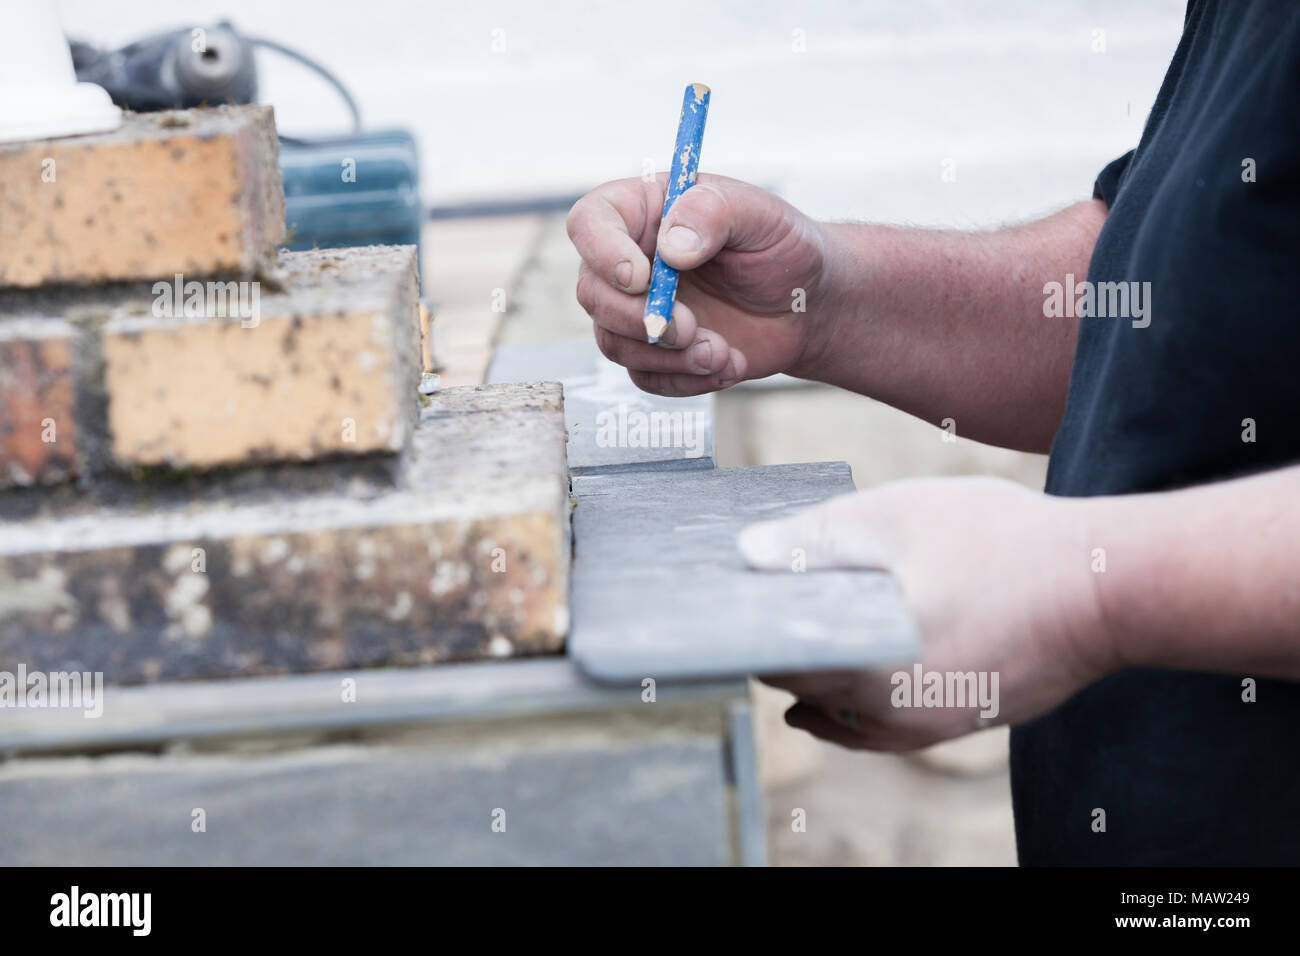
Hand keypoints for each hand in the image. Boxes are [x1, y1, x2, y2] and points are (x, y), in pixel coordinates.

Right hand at [566, 174, 834, 395]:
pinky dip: (685, 379)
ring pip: (613, 343)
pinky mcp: (655, 355)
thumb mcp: (761, 215)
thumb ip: (714, 213)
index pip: (590, 223)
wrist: (806, 306)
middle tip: (688, 328)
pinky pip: (646, 378)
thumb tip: (671, 247)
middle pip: (592, 293)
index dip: (602, 251)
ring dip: (667, 357)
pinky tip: (728, 364)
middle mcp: (631, 261)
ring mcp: (638, 311)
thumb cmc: (781, 247)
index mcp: (644, 213)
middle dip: (636, 318)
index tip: (642, 278)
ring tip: (721, 351)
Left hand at [737, 477, 1117, 750]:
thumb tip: (744, 552)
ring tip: (794, 638)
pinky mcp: (960, 720)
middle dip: (782, 651)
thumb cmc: (1002, 542)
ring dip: (819, 676)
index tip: (734, 602)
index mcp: (866, 664)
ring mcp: (930, 724)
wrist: (1108, 587)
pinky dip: (858, 700)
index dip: (751, 629)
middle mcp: (892, 713)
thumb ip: (816, 539)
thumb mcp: (899, 518)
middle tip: (760, 610)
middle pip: (807, 688)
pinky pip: (886, 723)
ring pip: (845, 711)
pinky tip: (843, 681)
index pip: (778, 661)